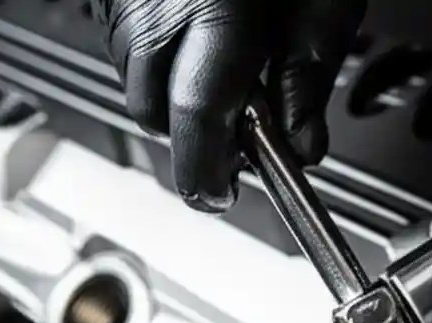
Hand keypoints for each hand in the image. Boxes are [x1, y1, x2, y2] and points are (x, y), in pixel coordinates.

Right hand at [92, 0, 364, 211]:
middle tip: (244, 128)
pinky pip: (122, 41)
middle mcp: (154, 2)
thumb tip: (302, 145)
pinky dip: (158, 57)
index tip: (225, 194)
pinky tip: (197, 35)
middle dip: (195, 133)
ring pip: (132, 79)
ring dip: (173, 95)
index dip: (209, 171)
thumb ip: (309, 76)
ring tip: (226, 67)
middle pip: (153, 111)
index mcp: (214, 8)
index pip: (197, 119)